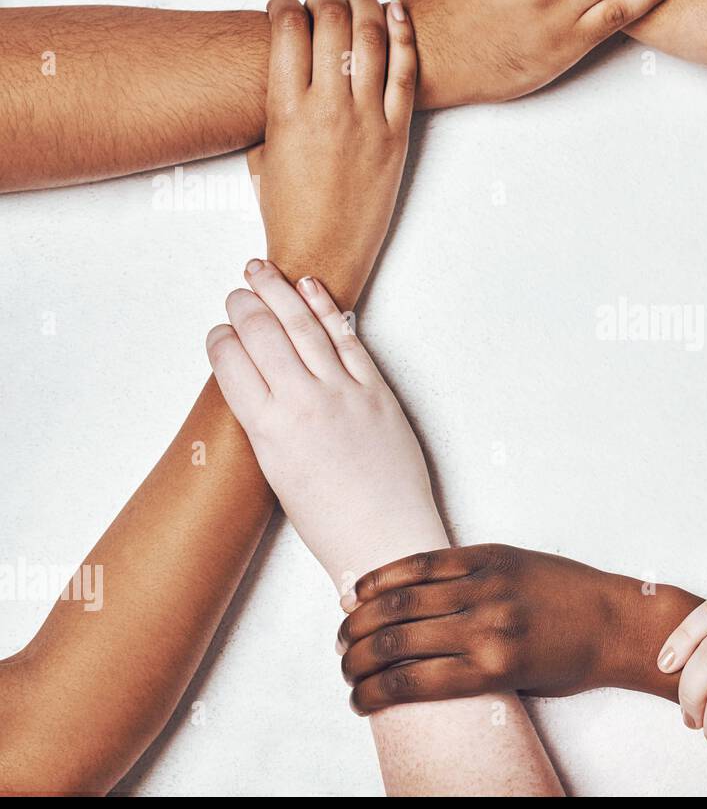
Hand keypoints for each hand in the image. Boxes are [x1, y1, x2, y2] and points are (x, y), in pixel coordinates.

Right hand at [206, 261, 444, 588]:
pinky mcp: (377, 389)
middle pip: (263, 333)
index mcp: (267, 429)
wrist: (385, 537)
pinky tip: (309, 286)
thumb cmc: (329, 519)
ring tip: (259, 271)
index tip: (220, 332)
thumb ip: (264, 421)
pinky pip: (346, 337)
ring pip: (302, 324)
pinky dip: (325, 307)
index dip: (221, 339)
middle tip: (236, 292)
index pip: (230, 362)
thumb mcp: (275, 472)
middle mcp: (302, 402)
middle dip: (244, 305)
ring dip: (277, 291)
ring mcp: (343, 391)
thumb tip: (258, 378)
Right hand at [249, 0, 414, 307]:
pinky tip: (395, 13)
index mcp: (287, 113)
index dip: (284, 6)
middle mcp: (329, 111)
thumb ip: (275, 107)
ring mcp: (368, 121)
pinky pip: (406, 73)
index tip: (284, 5)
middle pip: (330, 24)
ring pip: (371, 39)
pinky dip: (402, 36)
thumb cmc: (287, 210)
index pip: (286, 32)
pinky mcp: (398, 136)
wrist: (322, 254)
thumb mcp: (263, 152)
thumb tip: (282, 72)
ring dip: (363, 6)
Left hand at [335, 545, 684, 711]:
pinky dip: (381, 690)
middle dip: (353, 628)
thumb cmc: (568, 595)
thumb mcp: (517, 563)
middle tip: (340, 644)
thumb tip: (411, 592)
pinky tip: (365, 698)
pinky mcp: (495, 670)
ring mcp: (487, 629)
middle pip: (393, 607)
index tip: (348, 601)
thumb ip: (470, 571)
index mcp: (484, 558)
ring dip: (358, 662)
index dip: (367, 587)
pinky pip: (421, 681)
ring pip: (397, 644)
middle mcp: (481, 589)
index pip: (406, 568)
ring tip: (347, 674)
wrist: (615, 624)